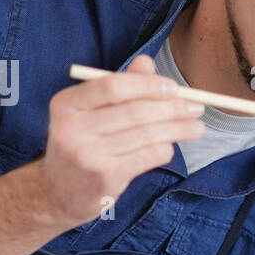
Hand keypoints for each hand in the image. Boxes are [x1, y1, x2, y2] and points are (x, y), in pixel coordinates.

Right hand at [37, 55, 204, 226]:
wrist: (57, 192)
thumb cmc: (81, 144)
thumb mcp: (89, 112)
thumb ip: (118, 86)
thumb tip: (147, 62)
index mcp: (66, 104)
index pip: (112, 86)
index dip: (148, 85)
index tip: (174, 88)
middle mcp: (72, 129)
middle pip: (135, 111)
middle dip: (173, 108)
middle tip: (196, 108)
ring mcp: (88, 155)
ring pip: (146, 135)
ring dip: (178, 129)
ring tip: (197, 127)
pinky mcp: (105, 177)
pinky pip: (148, 156)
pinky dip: (165, 149)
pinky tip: (171, 146)